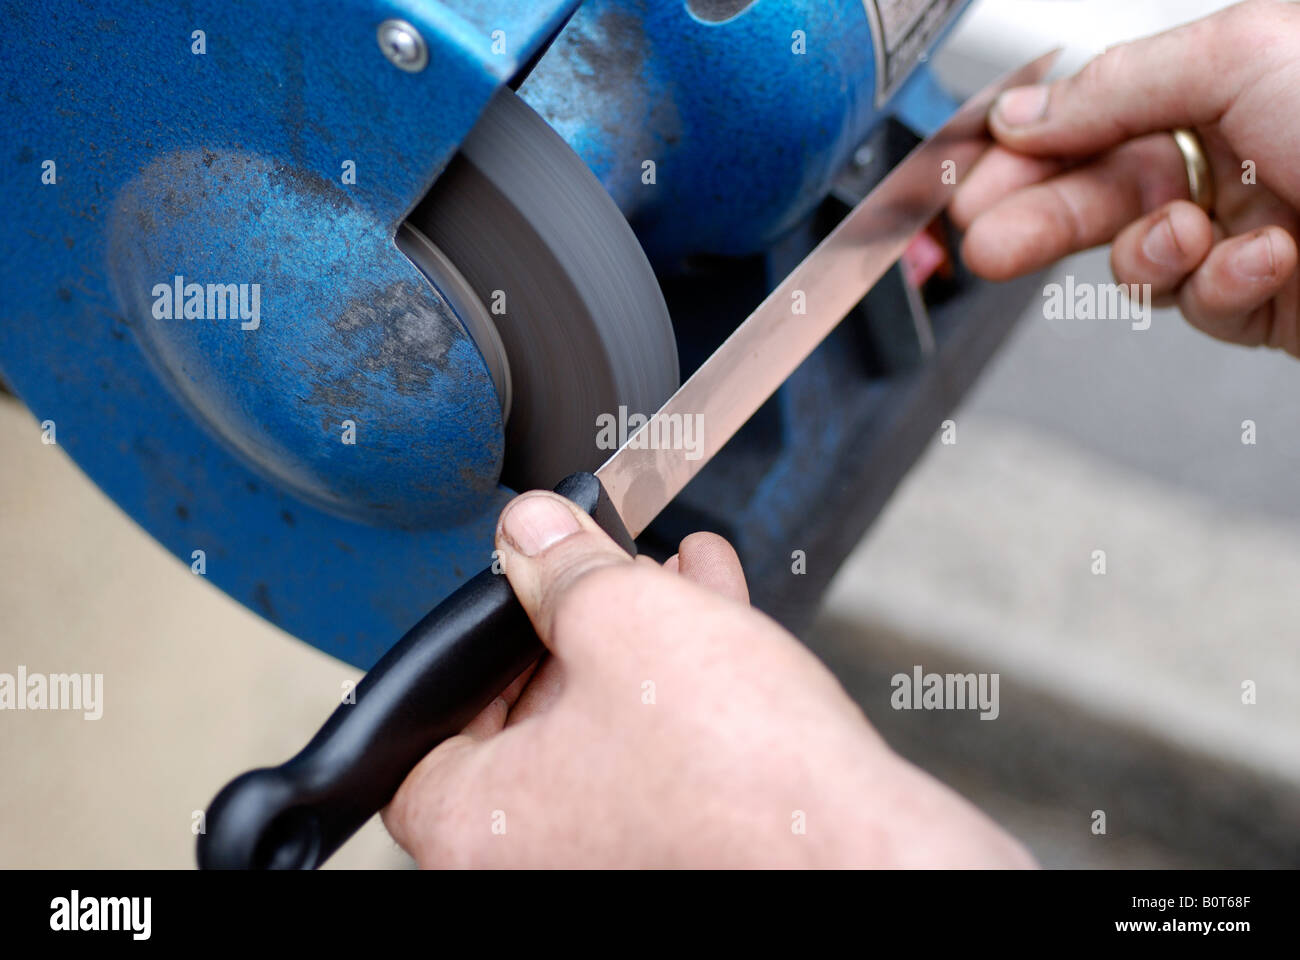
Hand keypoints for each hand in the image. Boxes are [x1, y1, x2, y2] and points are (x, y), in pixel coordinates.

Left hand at [382, 491, 1033, 867]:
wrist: (860, 851)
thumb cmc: (739, 775)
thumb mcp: (624, 620)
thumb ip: (560, 567)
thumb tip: (532, 532)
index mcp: (479, 828)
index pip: (424, 725)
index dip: (471, 646)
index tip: (515, 599)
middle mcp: (533, 862)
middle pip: (526, 718)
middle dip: (579, 623)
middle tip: (606, 573)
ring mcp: (611, 863)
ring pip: (604, 731)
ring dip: (641, 642)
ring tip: (675, 576)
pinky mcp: (682, 854)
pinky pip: (660, 758)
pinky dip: (680, 688)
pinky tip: (716, 615)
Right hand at [951, 0, 1299, 356]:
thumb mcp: (1240, 57)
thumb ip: (1116, 85)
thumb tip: (1027, 112)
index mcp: (1223, 84)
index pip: (1094, 121)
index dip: (1027, 153)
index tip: (974, 182)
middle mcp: (1229, 156)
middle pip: (1098, 193)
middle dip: (1037, 219)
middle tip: (980, 244)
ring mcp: (1242, 232)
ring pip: (1138, 260)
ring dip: (1147, 254)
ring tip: (1182, 241)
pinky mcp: (1262, 301)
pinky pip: (1202, 302)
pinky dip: (1222, 285)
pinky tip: (1265, 260)